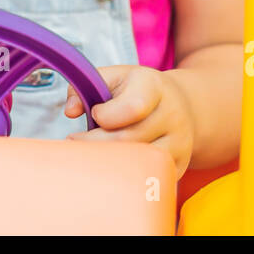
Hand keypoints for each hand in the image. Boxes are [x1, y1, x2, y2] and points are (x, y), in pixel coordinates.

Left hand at [63, 65, 194, 179]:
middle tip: (76, 142)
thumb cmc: (139, 90)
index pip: (132, 107)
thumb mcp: (114, 77)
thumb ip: (87, 85)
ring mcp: (179, 142)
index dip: (105, 115)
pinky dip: (125, 174)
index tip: (95, 113)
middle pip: (128, 139)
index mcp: (154, 87)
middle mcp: (172, 115)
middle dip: (95, 143)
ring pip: (137, 162)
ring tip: (94, 152)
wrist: (183, 104)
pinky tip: (113, 164)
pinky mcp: (179, 164)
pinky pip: (147, 176)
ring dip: (108, 160)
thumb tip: (71, 111)